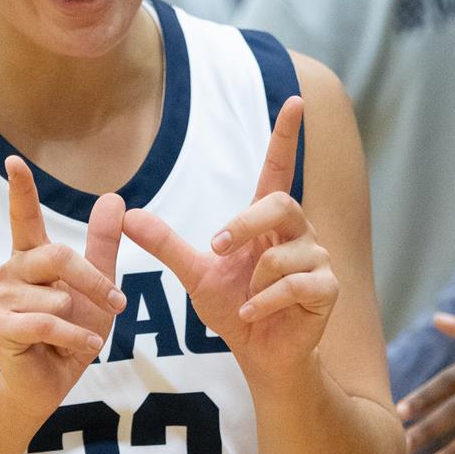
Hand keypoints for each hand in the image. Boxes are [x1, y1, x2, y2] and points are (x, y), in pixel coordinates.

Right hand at [0, 157, 125, 417]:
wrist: (50, 384)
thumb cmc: (71, 332)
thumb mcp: (97, 286)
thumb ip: (102, 244)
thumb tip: (113, 197)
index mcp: (31, 258)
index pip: (23, 217)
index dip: (20, 189)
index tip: (14, 160)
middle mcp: (11, 272)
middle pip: (59, 256)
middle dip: (95, 282)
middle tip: (117, 304)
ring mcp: (1, 299)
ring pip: (58, 296)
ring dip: (81, 322)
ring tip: (76, 337)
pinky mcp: (0, 327)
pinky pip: (50, 323)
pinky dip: (75, 338)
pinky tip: (84, 348)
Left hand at [123, 96, 334, 379]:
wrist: (260, 354)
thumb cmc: (234, 308)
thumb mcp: (196, 274)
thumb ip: (166, 245)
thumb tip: (127, 215)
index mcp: (268, 222)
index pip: (279, 169)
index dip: (285, 135)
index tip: (293, 99)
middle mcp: (298, 233)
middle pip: (282, 203)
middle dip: (247, 224)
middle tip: (217, 247)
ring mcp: (317, 260)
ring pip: (283, 253)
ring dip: (253, 280)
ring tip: (244, 301)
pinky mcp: (327, 289)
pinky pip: (294, 286)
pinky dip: (263, 303)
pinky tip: (251, 313)